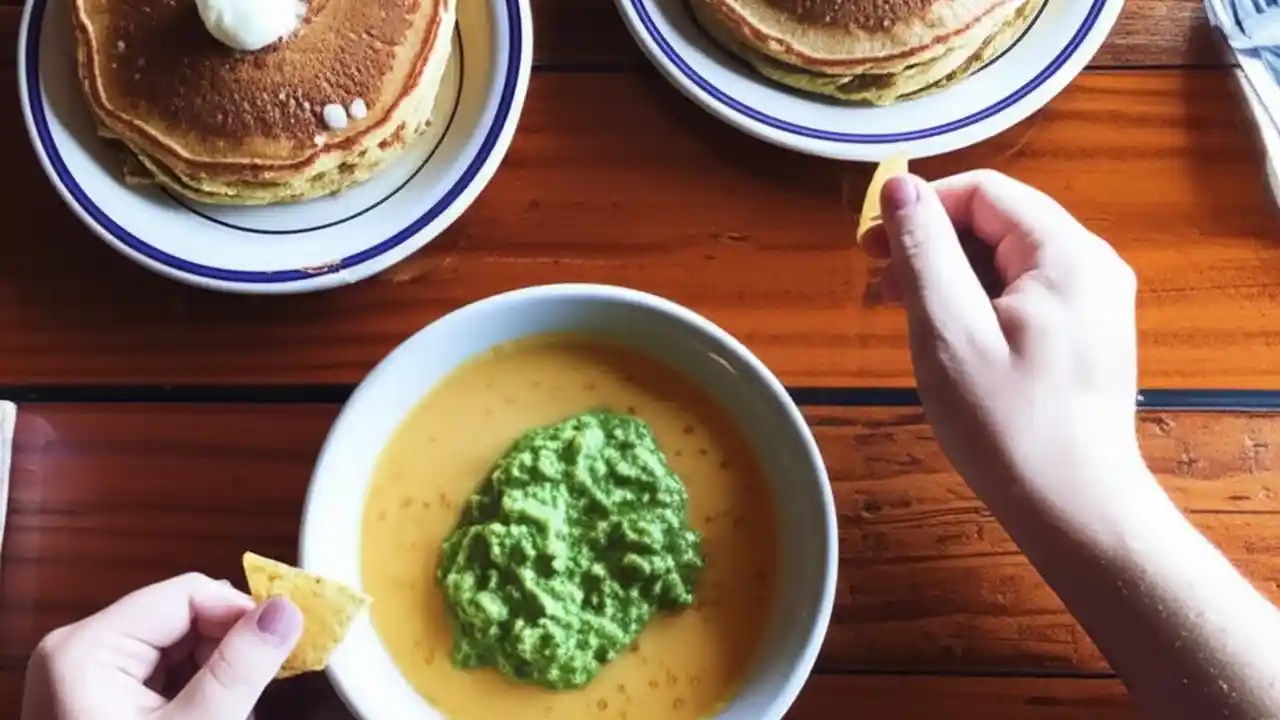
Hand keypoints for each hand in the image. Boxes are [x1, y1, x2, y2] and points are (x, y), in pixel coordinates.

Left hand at [22, 573, 302, 719]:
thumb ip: (240, 669)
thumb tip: (285, 612)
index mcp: (88, 647)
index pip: (188, 595)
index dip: (242, 614)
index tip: (286, 642)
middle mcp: (80, 649)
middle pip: (183, 617)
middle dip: (229, 648)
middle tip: (261, 689)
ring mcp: (86, 673)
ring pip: (178, 644)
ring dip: (217, 671)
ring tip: (229, 712)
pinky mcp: (97, 695)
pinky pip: (161, 671)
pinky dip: (194, 689)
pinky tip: (208, 716)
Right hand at [863, 170, 1152, 538]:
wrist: (1075, 509)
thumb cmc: (1007, 425)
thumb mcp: (949, 332)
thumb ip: (923, 252)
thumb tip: (898, 185)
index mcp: (1066, 253)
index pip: (983, 192)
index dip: (921, 208)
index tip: (870, 249)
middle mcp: (1092, 264)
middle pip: (997, 221)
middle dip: (931, 243)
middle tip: (878, 285)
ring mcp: (1095, 300)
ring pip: (1007, 258)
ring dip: (949, 274)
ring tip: (906, 314)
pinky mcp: (1088, 334)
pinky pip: (1023, 292)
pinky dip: (977, 300)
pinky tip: (948, 337)